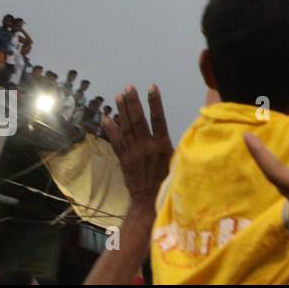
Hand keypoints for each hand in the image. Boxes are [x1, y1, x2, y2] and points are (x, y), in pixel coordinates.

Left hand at [104, 85, 172, 207]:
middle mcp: (146, 146)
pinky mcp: (123, 159)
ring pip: (126, 128)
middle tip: (129, 87)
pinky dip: (111, 130)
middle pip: (138, 120)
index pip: (158, 118)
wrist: (149, 200)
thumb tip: (182, 130)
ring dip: (122, 111)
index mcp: (162, 145)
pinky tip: (107, 118)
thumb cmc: (168, 180)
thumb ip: (173, 145)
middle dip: (133, 102)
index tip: (151, 87)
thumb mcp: (177, 161)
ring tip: (118, 96)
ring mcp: (133, 152)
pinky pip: (116, 142)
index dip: (154, 102)